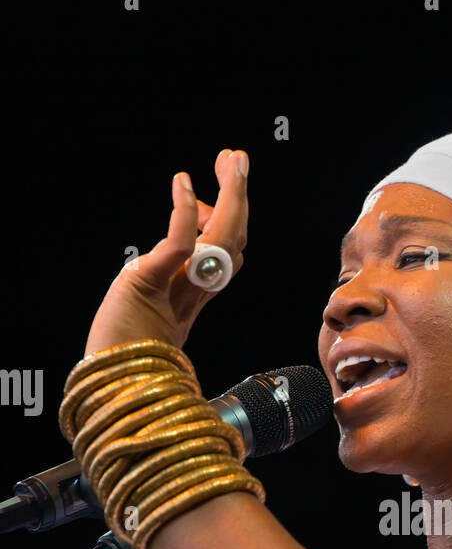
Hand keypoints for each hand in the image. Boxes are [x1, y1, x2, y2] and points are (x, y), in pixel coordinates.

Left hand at [83, 148, 248, 358]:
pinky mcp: (154, 284)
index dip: (234, 216)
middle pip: (232, 240)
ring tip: (228, 162)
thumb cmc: (122, 357)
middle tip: (236, 157)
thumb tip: (181, 244)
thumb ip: (165, 274)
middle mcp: (193, 292)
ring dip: (229, 196)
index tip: (230, 178)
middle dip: (238, 196)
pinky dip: (184, 214)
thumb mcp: (145, 302)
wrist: (115, 391)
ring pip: (220, 240)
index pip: (226, 252)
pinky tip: (182, 183)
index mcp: (193, 298)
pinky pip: (179, 245)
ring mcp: (178, 289)